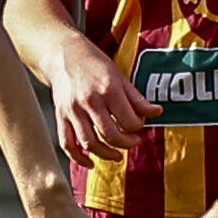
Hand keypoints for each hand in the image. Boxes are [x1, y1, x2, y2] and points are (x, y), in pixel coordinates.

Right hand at [44, 40, 162, 165]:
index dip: (138, 126)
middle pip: (111, 135)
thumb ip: (137, 98)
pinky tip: (90, 163)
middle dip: (127, 143)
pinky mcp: (60, 116)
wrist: (62, 53)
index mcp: (108, 90)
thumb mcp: (119, 76)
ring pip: (90, 143)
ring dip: (106, 154)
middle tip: (133, 141)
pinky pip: (67, 143)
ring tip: (117, 156)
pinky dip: (78, 158)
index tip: (139, 123)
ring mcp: (73, 111)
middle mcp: (90, 102)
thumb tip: (157, 112)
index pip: (129, 121)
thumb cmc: (93, 62)